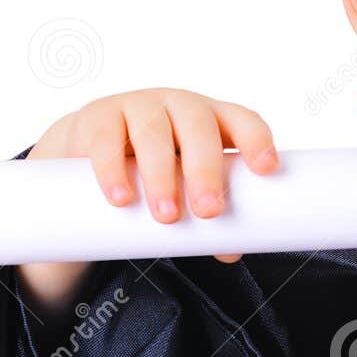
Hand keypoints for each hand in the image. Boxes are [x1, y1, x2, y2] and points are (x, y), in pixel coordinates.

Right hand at [21, 89, 277, 314]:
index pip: (242, 120)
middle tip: (209, 211)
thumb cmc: (154, 168)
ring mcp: (138, 106)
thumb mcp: (184, 184)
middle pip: (199, 127)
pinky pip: (106, 138)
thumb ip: (206, 215)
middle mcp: (179, 105)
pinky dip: (113, 169)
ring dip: (162, 176)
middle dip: (206, 170)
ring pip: (153, 132)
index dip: (256, 140)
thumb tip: (229, 251)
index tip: (267, 170)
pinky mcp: (99, 117)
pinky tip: (121, 197)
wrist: (89, 150)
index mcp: (212, 120)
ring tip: (167, 216)